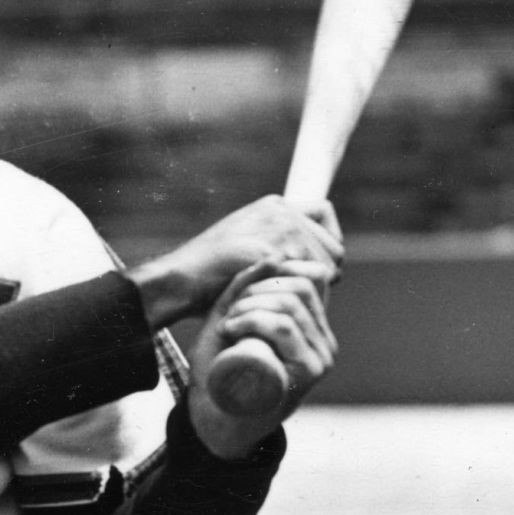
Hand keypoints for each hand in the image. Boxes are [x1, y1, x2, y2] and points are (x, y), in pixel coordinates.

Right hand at [130, 195, 342, 328]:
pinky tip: (282, 308)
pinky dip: (298, 299)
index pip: (325, 215)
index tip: (321, 268)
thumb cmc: (206, 276)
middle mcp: (282, 212)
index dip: (327, 244)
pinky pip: (309, 280)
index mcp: (274, 206)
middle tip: (305, 297)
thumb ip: (272, 245)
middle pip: (333, 247)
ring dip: (312, 290)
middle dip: (325, 274)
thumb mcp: (244, 249)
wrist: (180, 280)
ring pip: (326, 266)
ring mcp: (279, 230)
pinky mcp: (275, 252)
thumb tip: (303, 264)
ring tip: (287, 305)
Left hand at [184, 262, 337, 458]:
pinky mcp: (307, 374)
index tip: (239, 293)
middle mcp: (324, 343)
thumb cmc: (220, 374)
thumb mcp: (230, 321)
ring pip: (289, 307)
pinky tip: (232, 327)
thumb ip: (244, 289)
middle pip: (299, 288)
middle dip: (257, 290)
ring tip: (227, 324)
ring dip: (250, 306)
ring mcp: (320, 359)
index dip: (273, 272)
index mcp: (314, 330)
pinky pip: (284, 328)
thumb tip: (273, 256)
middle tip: (229, 313)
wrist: (216, 423)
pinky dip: (255, 319)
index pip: (308, 279)